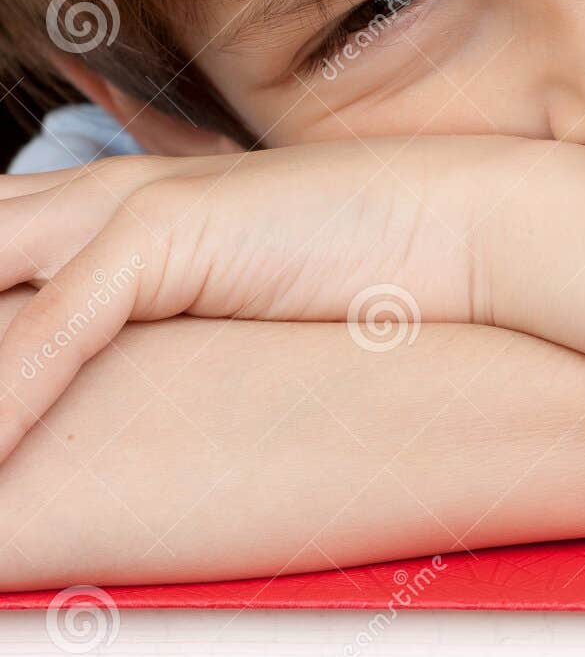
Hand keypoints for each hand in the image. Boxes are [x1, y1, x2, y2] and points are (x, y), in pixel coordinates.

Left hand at [0, 137, 516, 460]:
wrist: (466, 226)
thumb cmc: (353, 277)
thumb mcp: (229, 310)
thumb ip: (162, 338)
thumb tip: (141, 412)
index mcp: (96, 216)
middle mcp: (89, 203)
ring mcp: (123, 209)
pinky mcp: (172, 230)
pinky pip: (62, 321)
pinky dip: (16, 392)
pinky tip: (1, 453)